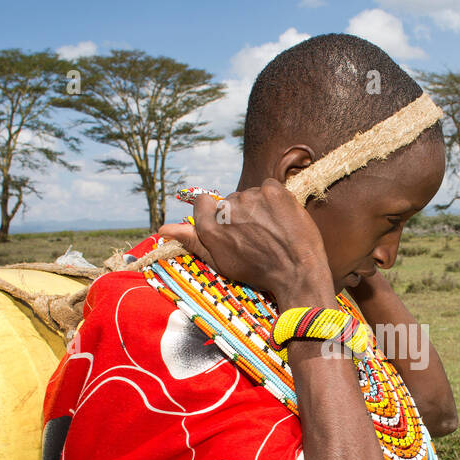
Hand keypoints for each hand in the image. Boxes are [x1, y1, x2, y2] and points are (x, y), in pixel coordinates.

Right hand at [159, 180, 333, 303]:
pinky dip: (276, 200)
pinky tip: (282, 220)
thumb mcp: (221, 261)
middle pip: (230, 201)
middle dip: (243, 214)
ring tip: (273, 230)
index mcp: (209, 226)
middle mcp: (225, 209)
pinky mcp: (272, 190)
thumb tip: (162, 228)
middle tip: (259, 236)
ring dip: (260, 208)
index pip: (202, 203)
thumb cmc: (258, 271)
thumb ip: (193, 241)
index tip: (232, 226)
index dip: (217, 213)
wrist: (298, 272)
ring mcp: (250, 197)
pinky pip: (270, 187)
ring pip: (251, 195)